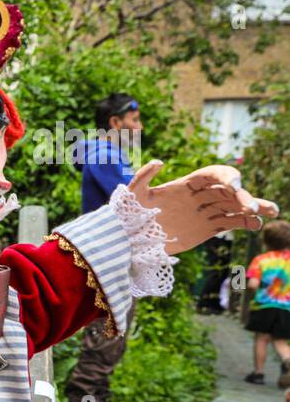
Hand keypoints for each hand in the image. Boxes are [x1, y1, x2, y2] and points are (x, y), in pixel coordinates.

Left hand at [129, 160, 277, 254]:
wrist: (130, 239)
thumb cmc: (129, 214)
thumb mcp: (131, 194)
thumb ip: (143, 176)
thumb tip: (160, 161)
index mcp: (186, 184)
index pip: (212, 175)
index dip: (225, 177)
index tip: (233, 185)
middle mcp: (200, 196)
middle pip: (228, 191)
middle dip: (242, 196)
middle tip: (251, 207)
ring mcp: (205, 212)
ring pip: (234, 206)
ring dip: (253, 207)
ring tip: (272, 211)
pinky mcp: (207, 228)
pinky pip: (230, 223)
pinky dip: (245, 223)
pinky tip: (257, 225)